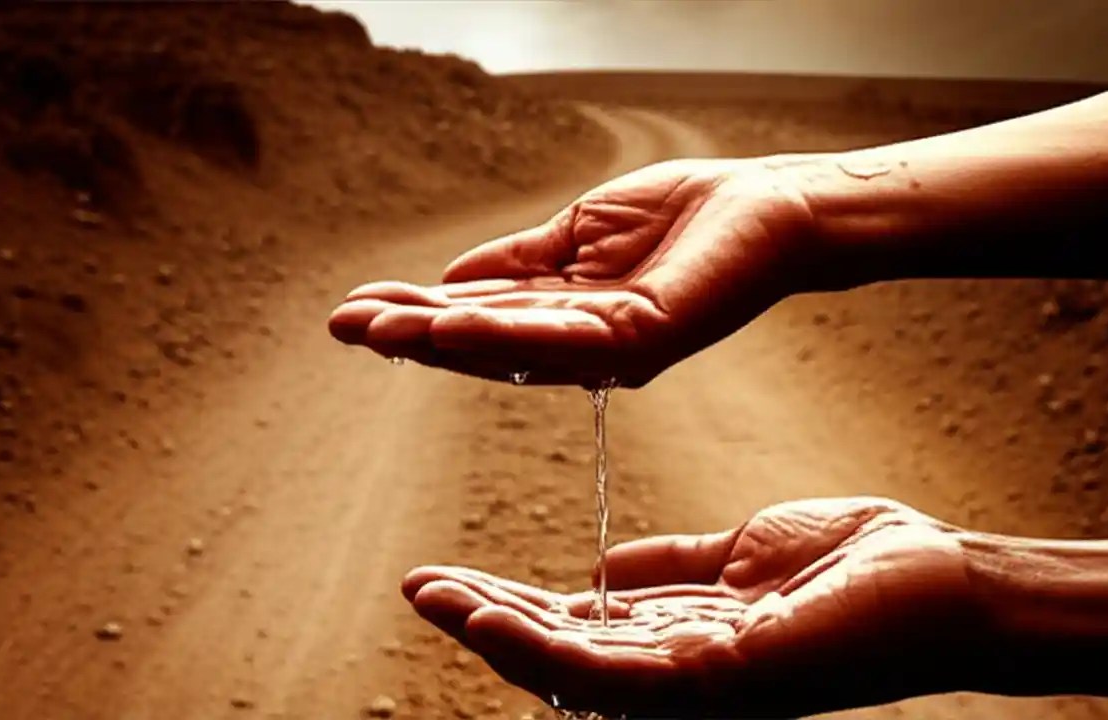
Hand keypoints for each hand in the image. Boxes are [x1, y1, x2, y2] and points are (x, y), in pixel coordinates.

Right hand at [328, 157, 821, 386]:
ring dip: (440, 339)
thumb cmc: (685, 216)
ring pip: (511, 348)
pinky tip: (448, 323)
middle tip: (340, 328)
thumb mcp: (580, 233)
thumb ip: (519, 262)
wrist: (766, 206)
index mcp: (565, 317)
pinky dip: (502, 331)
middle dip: (412, 335)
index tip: (356, 308)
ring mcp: (613, 348)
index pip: (481, 320)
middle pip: (485, 344)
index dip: (419, 315)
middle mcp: (582, 346)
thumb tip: (447, 281)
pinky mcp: (644, 338)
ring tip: (374, 330)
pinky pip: (562, 338)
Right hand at [401, 498, 988, 717]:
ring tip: (436, 599)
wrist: (940, 585)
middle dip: (490, 622)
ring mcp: (699, 682)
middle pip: (564, 652)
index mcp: (684, 637)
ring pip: (574, 670)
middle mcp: (680, 671)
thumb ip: (674, 568)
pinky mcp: (720, 677)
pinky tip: (498, 617)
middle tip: (421, 588)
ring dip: (499, 636)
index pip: (579, 628)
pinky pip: (617, 671)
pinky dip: (549, 648)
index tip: (455, 578)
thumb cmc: (857, 569)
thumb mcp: (744, 556)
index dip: (513, 607)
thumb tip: (601, 570)